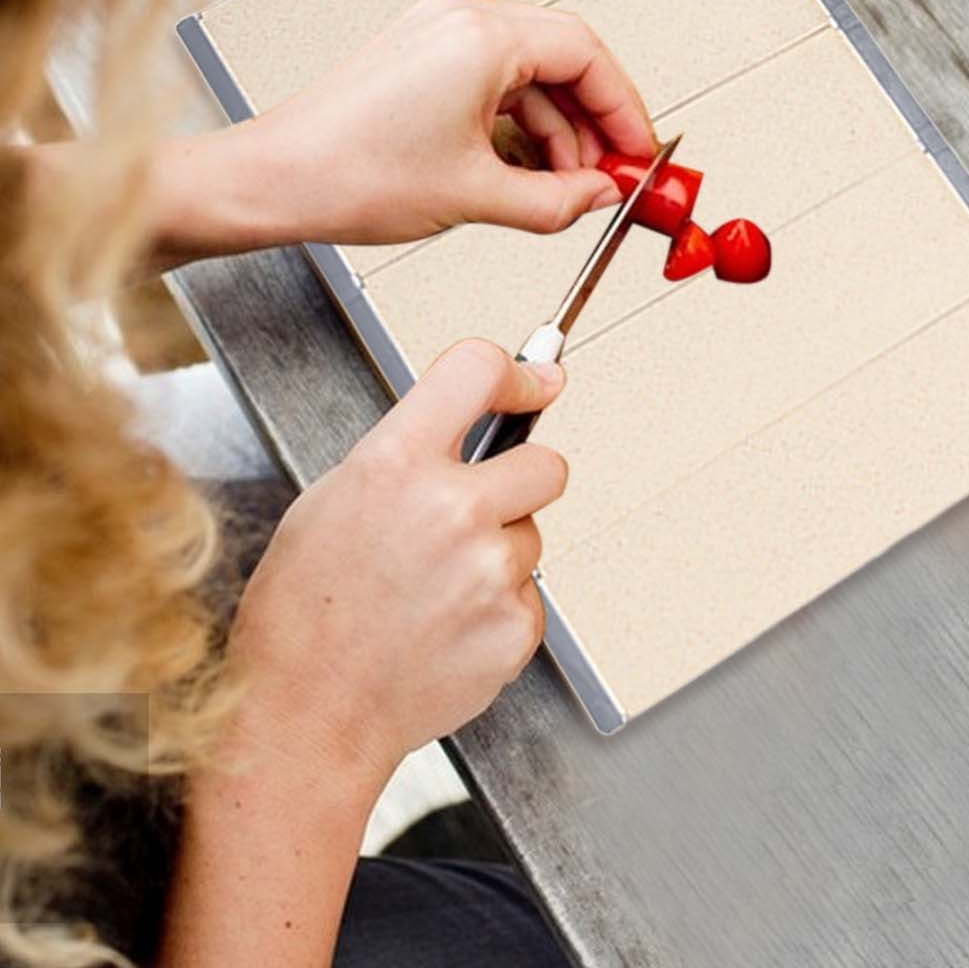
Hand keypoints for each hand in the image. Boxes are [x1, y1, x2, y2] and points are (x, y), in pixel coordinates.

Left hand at [145, 0, 656, 264]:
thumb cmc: (347, 173)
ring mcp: (440, 31)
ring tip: (565, 187)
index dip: (625, 109)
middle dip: (595, 122)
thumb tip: (601, 197)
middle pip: (566, 57)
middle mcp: (461, 18)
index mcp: (481, 35)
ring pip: (533, 72)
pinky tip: (527, 171)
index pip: (588, 54)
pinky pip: (498, 79)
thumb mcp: (475, 196)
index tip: (640, 152)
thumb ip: (558, 200)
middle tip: (613, 174)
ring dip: (558, 130)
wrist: (272, 180)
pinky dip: (521, 124)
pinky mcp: (424, 54)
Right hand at [225, 339, 569, 786]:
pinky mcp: (515, 626)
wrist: (304, 717)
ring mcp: (489, 570)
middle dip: (520, 482)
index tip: (538, 381)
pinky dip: (498, 610)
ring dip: (499, 554)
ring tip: (433, 589)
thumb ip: (409, 450)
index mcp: (395, 464)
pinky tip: (444, 627)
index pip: (478, 370)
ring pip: (531, 536)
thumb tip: (478, 413)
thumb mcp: (331, 500)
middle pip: (546, 463)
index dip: (518, 373)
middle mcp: (452, 509)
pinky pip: (529, 597)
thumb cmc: (305, 612)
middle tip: (475, 514)